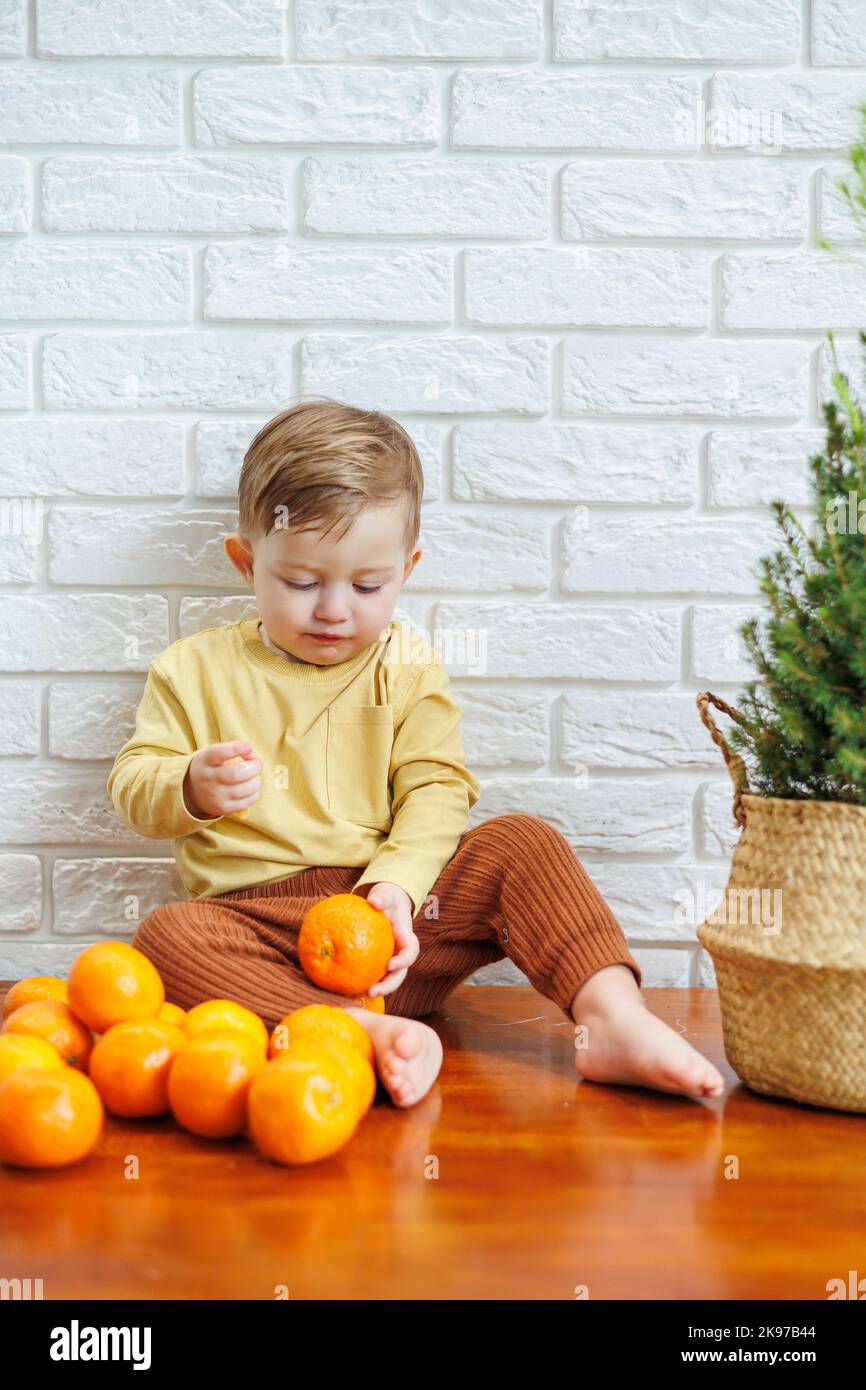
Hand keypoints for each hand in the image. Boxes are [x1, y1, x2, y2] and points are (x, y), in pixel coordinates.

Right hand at [183, 740, 260, 819]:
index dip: (237, 748)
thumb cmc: (211, 767)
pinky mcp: (223, 809)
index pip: (220, 753)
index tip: (248, 747)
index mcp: (205, 761)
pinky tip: (250, 788)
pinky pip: (248, 801)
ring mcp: (215, 796)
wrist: (193, 791)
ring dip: (256, 780)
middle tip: (257, 764)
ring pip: (246, 789)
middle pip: (237, 773)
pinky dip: (255, 792)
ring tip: (253, 776)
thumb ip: (231, 749)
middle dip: (254, 767)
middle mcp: (208, 779)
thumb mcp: (212, 754)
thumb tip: (251, 754)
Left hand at [357, 882, 417, 997]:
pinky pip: (373, 974)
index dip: (404, 960)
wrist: (384, 903)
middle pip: (400, 973)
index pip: (411, 951)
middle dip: (389, 985)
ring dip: (377, 989)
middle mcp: (400, 952)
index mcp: (406, 937)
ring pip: (388, 979)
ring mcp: (390, 958)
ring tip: (360, 995)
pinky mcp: (377, 962)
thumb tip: (374, 902)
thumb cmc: (386, 898)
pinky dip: (364, 982)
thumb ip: (382, 896)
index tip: (391, 965)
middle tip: (373, 991)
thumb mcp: (386, 893)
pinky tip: (349, 990)